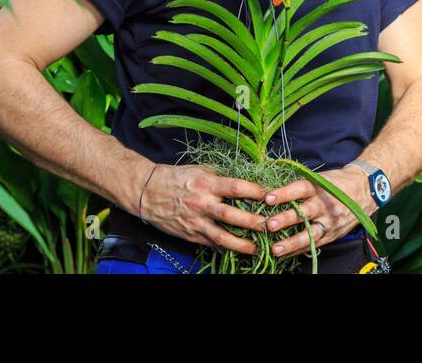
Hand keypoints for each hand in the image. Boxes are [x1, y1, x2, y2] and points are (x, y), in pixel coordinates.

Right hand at [137, 163, 269, 255]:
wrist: (148, 191)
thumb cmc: (177, 177)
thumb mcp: (199, 170)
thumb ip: (220, 177)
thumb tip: (243, 183)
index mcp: (207, 183)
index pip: (237, 188)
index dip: (256, 192)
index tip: (273, 196)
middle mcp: (202, 203)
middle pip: (233, 215)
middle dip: (254, 222)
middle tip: (272, 225)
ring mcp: (196, 221)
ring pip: (223, 236)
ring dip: (242, 244)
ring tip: (258, 248)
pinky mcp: (191, 235)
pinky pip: (211, 244)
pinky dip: (226, 248)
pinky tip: (239, 250)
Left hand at [259, 166, 374, 259]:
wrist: (365, 190)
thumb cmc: (338, 182)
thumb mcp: (321, 178)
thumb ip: (301, 185)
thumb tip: (273, 189)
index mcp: (319, 187)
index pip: (300, 189)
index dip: (284, 193)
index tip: (268, 198)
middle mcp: (324, 205)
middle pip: (304, 213)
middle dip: (286, 220)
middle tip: (269, 225)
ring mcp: (329, 221)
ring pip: (309, 233)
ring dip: (291, 242)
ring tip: (276, 249)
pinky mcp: (332, 234)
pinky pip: (315, 243)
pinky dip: (299, 250)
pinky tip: (286, 254)